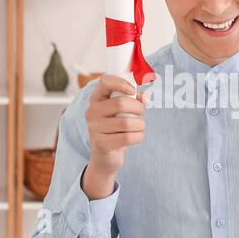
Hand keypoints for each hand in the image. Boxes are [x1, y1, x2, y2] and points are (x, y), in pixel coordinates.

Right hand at [82, 74, 147, 197]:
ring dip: (140, 124)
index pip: (105, 82)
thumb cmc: (117, 128)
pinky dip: (138, 136)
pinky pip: (128, 137)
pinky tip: (136, 136)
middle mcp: (92, 112)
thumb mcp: (123, 111)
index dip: (121, 83)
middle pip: (121, 103)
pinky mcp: (101, 143)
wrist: (106, 156)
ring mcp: (94, 128)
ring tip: (139, 127)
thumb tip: (146, 97)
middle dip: (138, 108)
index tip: (133, 90)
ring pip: (127, 122)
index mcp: (96, 99)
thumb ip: (135, 100)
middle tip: (141, 113)